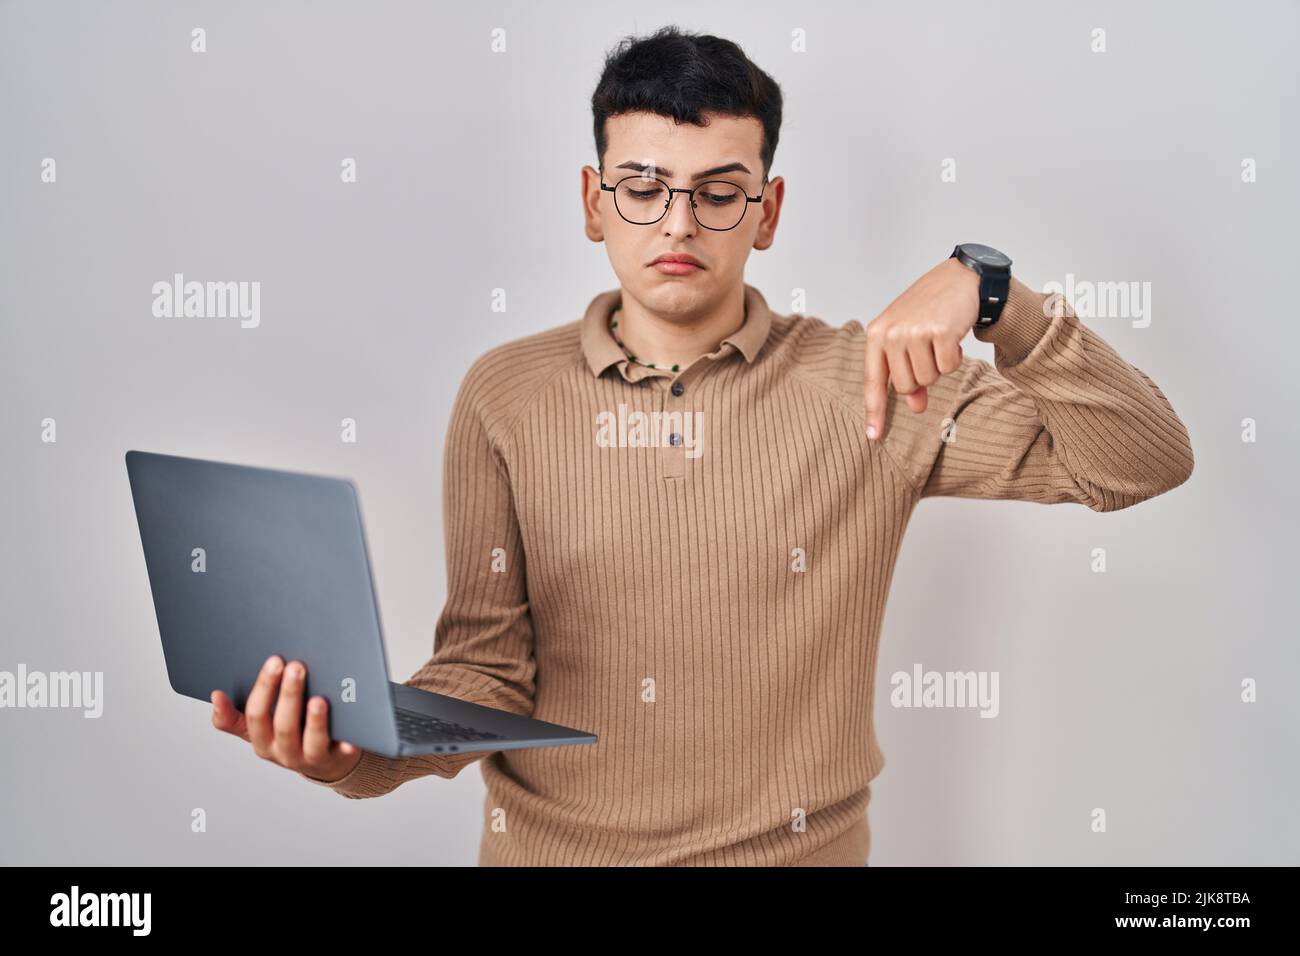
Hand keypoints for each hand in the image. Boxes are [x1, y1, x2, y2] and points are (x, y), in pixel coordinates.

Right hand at [211, 655, 362, 783]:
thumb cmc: (289, 732)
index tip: (274, 660)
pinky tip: (352, 734)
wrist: (324, 760)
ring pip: (311, 742)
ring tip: (319, 699)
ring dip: (315, 721)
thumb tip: (215, 695)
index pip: (256, 716)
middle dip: (289, 694)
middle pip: (283, 726)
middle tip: (297, 666)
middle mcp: (283, 752)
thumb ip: (235, 715)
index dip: (264, 689)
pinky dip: (347, 744)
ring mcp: (310, 758)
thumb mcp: (260, 727)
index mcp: (261, 740)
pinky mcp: (337, 760)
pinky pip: (342, 753)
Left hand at [864, 257, 978, 439]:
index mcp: (877, 334)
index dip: (874, 410)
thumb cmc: (929, 309)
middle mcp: (891, 334)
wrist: (959, 279)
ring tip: (939, 339)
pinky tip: (952, 335)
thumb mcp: (909, 338)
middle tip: (929, 351)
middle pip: (907, 386)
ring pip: (929, 379)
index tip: (873, 435)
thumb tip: (915, 407)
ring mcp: (914, 332)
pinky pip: (949, 367)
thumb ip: (906, 370)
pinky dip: (955, 357)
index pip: (873, 380)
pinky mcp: (939, 332)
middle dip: (923, 376)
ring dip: (939, 365)